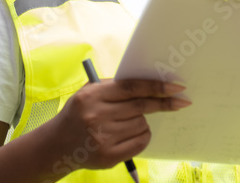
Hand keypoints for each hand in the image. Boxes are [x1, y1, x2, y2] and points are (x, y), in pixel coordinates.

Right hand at [47, 78, 189, 173]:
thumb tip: (150, 84)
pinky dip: (143, 135)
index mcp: (92, 96)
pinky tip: (133, 132)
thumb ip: (115, 87)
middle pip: (140, 107)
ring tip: (128, 121)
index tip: (177, 87)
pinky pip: (140, 141)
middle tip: (181, 101)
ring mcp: (102, 138)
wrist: (58, 144)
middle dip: (163, 103)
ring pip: (141, 124)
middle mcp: (96, 116)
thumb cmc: (80, 112)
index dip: (156, 87)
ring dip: (143, 121)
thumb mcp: (89, 93)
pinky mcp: (108, 156)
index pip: (131, 88)